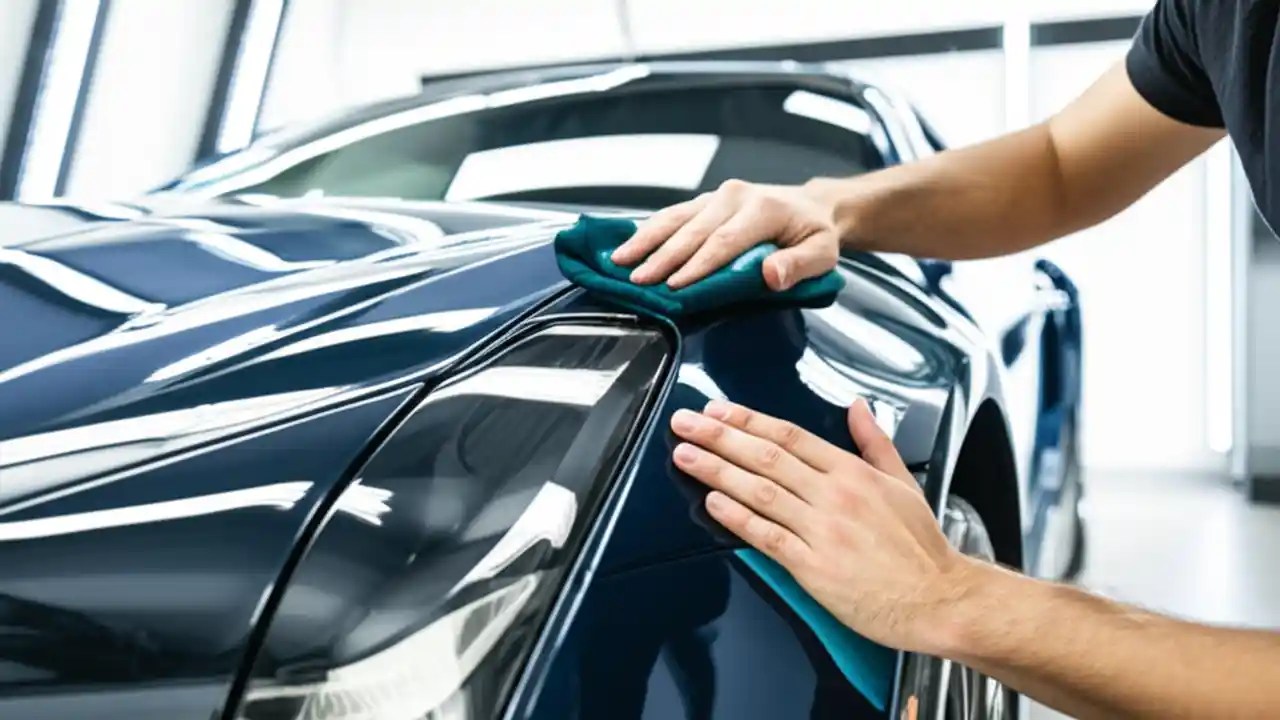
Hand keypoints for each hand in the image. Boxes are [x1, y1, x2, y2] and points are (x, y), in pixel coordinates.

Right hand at [611, 179, 840, 290]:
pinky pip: (674, 215)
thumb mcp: (823, 254)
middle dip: (662, 256)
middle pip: (692, 230)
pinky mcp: (705, 201)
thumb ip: (800, 265)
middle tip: (636, 278)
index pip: (724, 242)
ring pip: (675, 218)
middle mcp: (734, 197)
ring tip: (619, 260)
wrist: (813, 206)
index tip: (673, 286)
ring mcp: (717, 196)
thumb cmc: (815, 234)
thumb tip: (771, 276)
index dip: (697, 265)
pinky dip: (649, 230)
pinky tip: (629, 244)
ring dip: (645, 240)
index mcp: (762, 209)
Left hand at [669, 398, 983, 654]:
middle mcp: (835, 496)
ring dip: (718, 471)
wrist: (940, 599)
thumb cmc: (922, 548)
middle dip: (719, 436)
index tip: (716, 409)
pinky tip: (712, 504)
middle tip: (685, 422)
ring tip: (686, 455)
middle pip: (767, 456)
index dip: (748, 420)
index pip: (789, 436)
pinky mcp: (814, 568)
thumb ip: (875, 442)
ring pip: (761, 491)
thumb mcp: (904, 482)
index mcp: (854, 473)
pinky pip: (768, 536)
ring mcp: (823, 531)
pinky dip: (738, 518)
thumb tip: (858, 407)